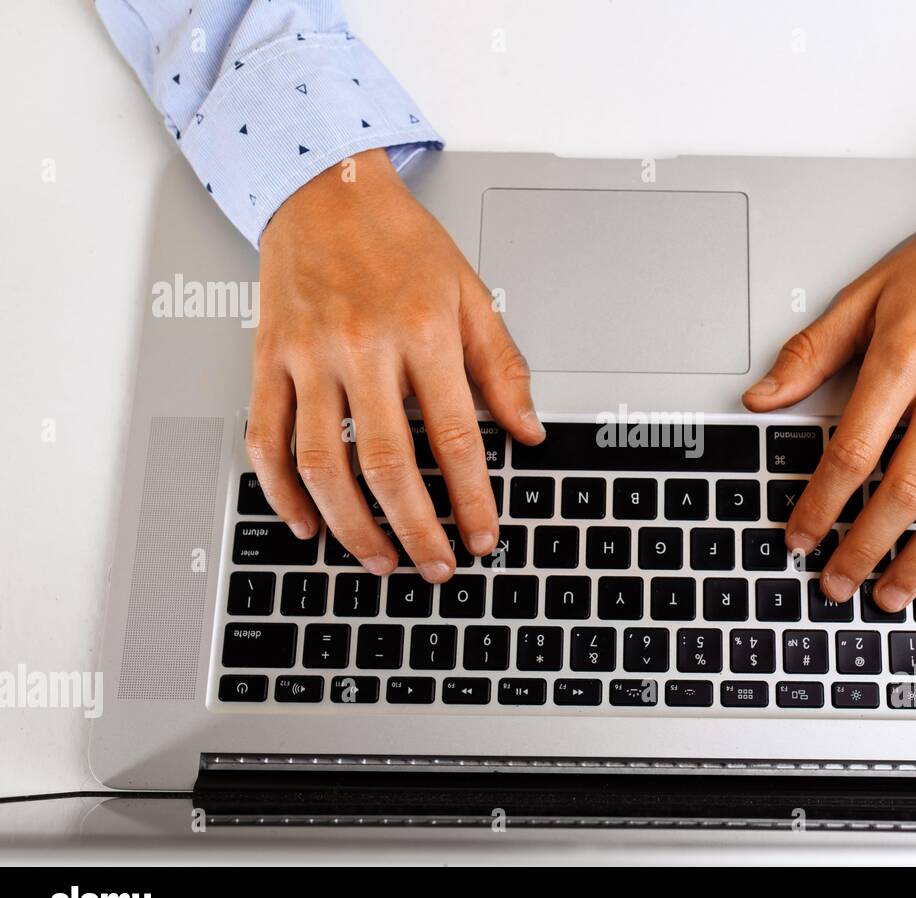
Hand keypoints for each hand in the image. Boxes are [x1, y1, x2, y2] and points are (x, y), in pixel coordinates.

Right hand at [245, 149, 543, 582]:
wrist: (325, 189)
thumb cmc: (401, 242)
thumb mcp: (471, 294)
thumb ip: (503, 368)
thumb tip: (528, 431)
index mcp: (422, 332)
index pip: (453, 437)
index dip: (471, 499)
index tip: (482, 537)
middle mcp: (362, 347)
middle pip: (386, 464)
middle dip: (415, 531)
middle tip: (435, 567)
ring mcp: (308, 357)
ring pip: (321, 463)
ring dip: (351, 526)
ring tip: (379, 560)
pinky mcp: (267, 360)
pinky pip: (265, 438)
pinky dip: (282, 491)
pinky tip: (308, 523)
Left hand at [744, 161, 915, 609]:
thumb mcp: (869, 292)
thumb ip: (812, 351)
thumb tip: (760, 399)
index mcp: (905, 357)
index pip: (852, 453)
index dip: (820, 506)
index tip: (800, 538)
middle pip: (904, 491)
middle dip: (864, 549)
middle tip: (838, 583)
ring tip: (895, 593)